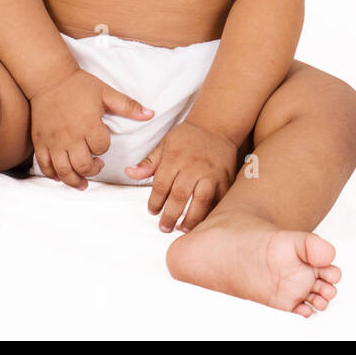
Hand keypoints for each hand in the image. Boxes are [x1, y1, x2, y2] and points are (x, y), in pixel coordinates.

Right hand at [29, 67, 153, 189]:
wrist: (49, 78)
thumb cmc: (78, 85)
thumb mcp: (106, 92)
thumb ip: (128, 106)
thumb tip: (150, 114)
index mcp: (89, 124)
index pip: (101, 147)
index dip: (104, 147)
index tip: (102, 143)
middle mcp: (71, 136)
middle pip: (83, 165)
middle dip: (92, 170)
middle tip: (96, 167)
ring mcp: (54, 141)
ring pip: (63, 171)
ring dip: (74, 180)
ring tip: (81, 182)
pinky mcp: (40, 141)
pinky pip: (44, 165)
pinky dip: (52, 174)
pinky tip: (59, 176)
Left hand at [124, 121, 238, 232]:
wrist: (216, 126)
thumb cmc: (188, 137)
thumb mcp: (164, 145)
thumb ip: (148, 163)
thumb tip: (130, 172)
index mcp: (175, 159)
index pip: (161, 185)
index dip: (155, 201)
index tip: (153, 211)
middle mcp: (193, 167)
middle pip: (179, 196)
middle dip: (170, 215)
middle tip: (164, 227)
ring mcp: (212, 174)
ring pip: (202, 200)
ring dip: (192, 218)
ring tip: (183, 228)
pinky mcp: (226, 179)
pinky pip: (219, 199)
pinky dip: (211, 212)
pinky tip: (202, 221)